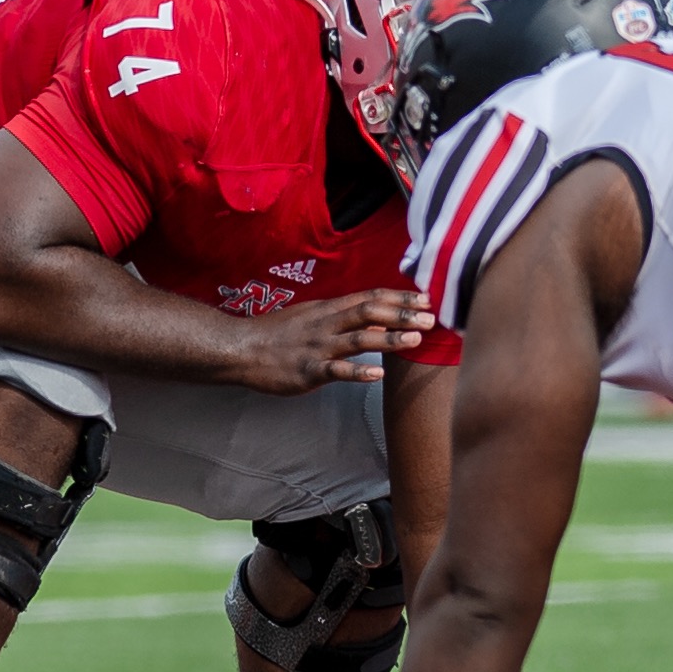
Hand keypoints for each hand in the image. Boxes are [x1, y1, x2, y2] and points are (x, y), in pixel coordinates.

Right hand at [236, 290, 433, 393]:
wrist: (240, 348)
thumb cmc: (276, 334)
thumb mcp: (311, 317)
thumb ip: (344, 318)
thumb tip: (380, 320)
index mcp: (328, 309)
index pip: (370, 297)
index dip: (399, 296)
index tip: (426, 297)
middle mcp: (326, 324)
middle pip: (370, 312)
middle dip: (402, 314)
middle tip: (432, 317)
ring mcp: (317, 347)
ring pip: (358, 339)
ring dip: (389, 339)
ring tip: (415, 340)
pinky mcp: (308, 371)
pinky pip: (335, 371)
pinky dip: (357, 372)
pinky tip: (377, 375)